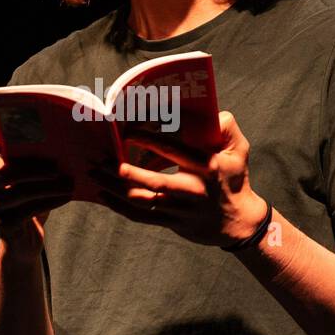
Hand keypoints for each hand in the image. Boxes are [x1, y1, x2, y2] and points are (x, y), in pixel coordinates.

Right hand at [0, 138, 73, 261]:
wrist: (24, 240)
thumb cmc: (27, 201)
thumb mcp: (25, 181)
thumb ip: (27, 164)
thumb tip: (52, 146)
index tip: (0, 143)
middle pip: (1, 176)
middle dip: (30, 170)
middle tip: (56, 167)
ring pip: (18, 193)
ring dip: (48, 187)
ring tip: (69, 183)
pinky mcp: (3, 225)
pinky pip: (28, 210)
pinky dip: (50, 202)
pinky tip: (66, 196)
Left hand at [90, 111, 267, 247]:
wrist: (239, 223)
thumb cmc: (235, 180)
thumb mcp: (239, 150)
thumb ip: (226, 127)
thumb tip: (211, 111)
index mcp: (207, 168)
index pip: (174, 152)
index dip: (149, 141)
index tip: (127, 133)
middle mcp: (192, 191)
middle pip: (153, 182)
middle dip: (123, 171)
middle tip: (100, 159)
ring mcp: (180, 210)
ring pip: (142, 201)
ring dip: (114, 188)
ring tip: (95, 173)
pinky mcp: (171, 223)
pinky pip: (140, 217)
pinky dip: (120, 207)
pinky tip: (104, 196)